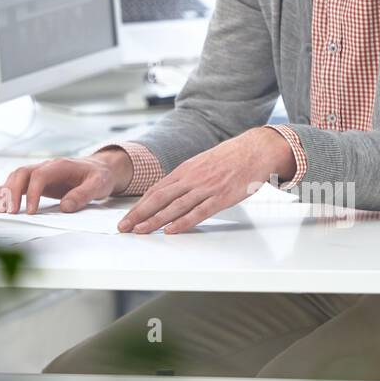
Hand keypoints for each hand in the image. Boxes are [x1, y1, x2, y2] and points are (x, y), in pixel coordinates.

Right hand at [0, 148, 132, 214]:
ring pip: (16, 177)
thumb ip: (83, 195)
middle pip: (22, 173)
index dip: (32, 193)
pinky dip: (3, 189)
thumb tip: (65, 207)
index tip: (30, 211)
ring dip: (6, 192)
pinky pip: (17, 183)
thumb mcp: (98, 185)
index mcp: (60, 165)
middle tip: (10, 212)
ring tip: (1, 210)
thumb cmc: (99, 176)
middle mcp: (46, 166)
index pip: (39, 175)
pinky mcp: (37, 181)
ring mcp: (40, 172)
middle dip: (12, 192)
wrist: (100, 169)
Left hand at [118, 127, 294, 234]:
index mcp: (184, 170)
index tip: (127, 217)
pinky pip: (199, 212)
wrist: (254, 149)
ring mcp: (205, 188)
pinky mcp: (221, 197)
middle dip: (139, 214)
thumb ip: (184, 179)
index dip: (139, 205)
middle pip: (159, 198)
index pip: (155, 190)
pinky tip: (171, 229)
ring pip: (174, 206)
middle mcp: (191, 178)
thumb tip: (167, 193)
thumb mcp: (200, 164)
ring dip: (155, 220)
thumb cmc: (228, 158)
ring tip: (140, 231)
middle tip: (125, 227)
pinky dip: (183, 222)